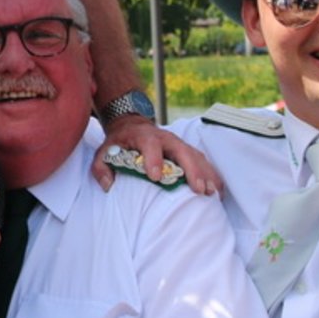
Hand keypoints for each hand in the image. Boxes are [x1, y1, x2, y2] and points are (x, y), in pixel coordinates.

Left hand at [90, 117, 220, 195]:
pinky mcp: (187, 150)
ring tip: (210, 192)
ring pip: (196, 156)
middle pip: (182, 151)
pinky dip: (211, 174)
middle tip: (197, 189)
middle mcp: (165, 138)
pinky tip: (217, 190)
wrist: (132, 125)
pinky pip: (202, 161)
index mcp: (144, 136)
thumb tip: (108, 185)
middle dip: (191, 170)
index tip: (155, 177)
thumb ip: (101, 167)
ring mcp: (178, 144)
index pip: (150, 145)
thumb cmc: (120, 143)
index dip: (153, 160)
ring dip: (205, 173)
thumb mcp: (104, 151)